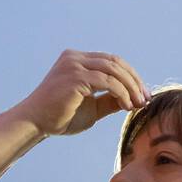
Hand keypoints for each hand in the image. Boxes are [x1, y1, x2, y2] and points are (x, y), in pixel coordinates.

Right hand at [13, 49, 149, 136]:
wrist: (35, 123)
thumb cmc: (61, 117)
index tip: (143, 95)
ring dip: (130, 87)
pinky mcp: (74, 77)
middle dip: (134, 80)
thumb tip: (134, 100)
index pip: (112, 61)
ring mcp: (74, 65)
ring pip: (113, 69)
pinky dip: (121, 93)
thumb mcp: (92, 108)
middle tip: (146, 99)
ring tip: (138, 104)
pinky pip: (106, 81)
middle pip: (115, 62)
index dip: (131, 76)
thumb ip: (110, 100)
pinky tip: (126, 106)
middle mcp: (75, 58)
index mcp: (78, 60)